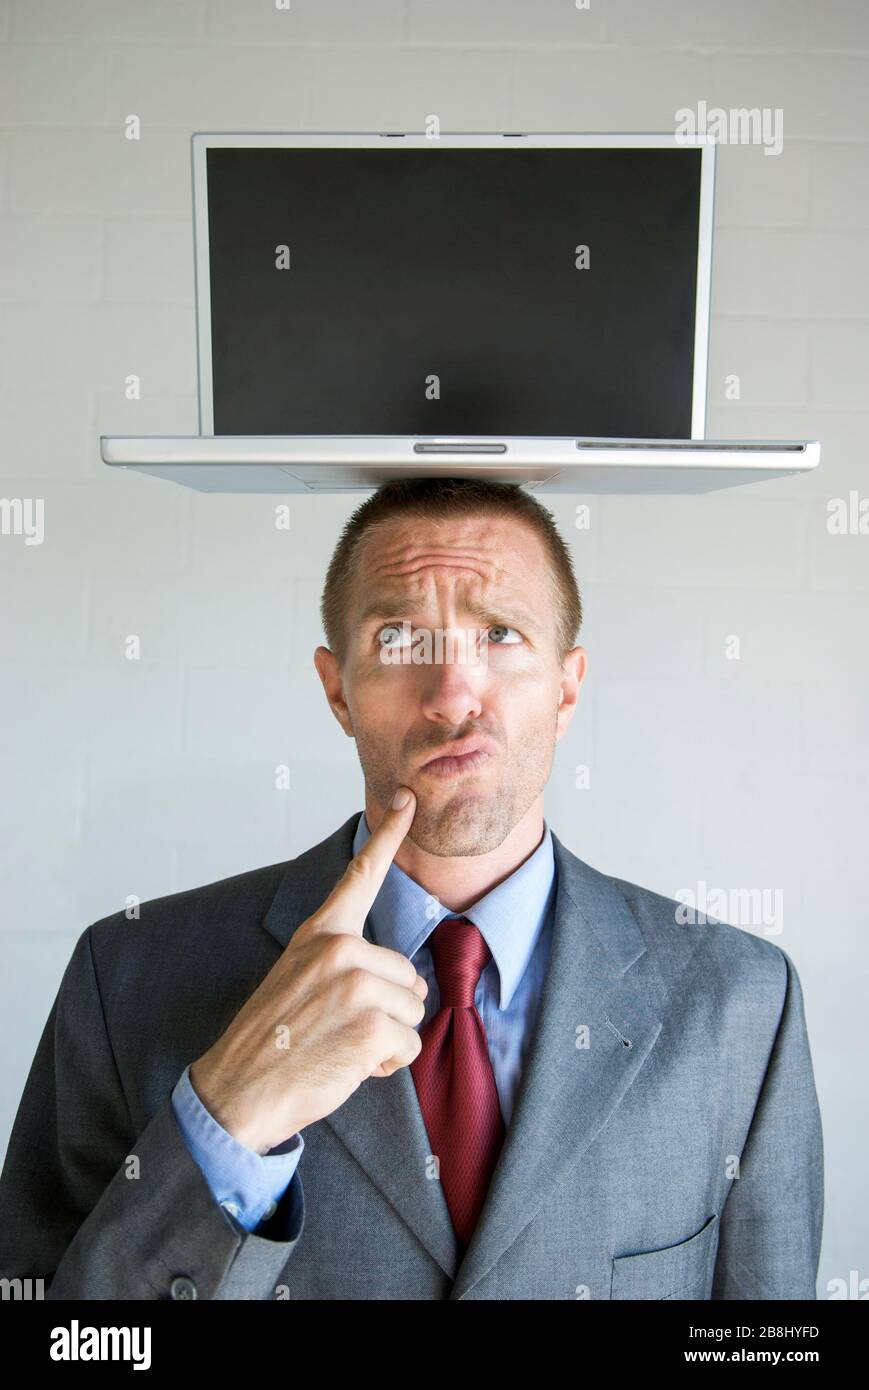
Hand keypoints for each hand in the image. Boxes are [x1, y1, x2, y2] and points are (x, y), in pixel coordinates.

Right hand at [189, 788, 425, 1153]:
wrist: (236, 1092)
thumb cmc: (270, 1041)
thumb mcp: (298, 979)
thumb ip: (342, 963)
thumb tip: (398, 978)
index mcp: (321, 933)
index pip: (360, 875)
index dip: (389, 834)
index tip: (408, 799)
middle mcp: (340, 949)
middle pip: (408, 976)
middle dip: (387, 1011)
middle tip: (338, 1029)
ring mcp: (357, 984)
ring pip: (413, 1011)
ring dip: (388, 1040)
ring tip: (340, 1047)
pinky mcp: (371, 1024)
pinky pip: (410, 1046)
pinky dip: (388, 1066)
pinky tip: (349, 1067)